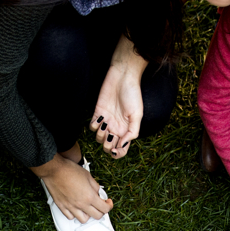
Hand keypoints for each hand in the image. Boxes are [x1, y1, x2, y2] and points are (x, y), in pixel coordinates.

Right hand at [30, 149, 112, 222]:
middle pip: (97, 216)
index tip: (108, 202)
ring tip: (88, 208)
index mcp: (89, 196)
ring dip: (88, 215)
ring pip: (83, 220)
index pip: (105, 208)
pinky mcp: (62, 206)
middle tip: (100, 205)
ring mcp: (71, 207)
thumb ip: (95, 186)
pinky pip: (70, 217)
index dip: (109, 205)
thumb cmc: (69, 170)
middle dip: (101, 211)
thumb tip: (97, 192)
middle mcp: (81, 204)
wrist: (54, 170)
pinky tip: (76, 208)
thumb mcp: (88, 176)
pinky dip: (75, 215)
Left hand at [91, 36, 148, 158]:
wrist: (123, 76)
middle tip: (110, 135)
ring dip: (100, 135)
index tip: (116, 148)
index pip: (121, 150)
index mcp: (127, 130)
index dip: (118, 154)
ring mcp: (107, 121)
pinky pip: (92, 126)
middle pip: (109, 147)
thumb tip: (123, 145)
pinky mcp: (98, 113)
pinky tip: (100, 119)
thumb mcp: (137, 115)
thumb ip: (132, 132)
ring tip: (106, 124)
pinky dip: (94, 126)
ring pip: (99, 138)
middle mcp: (116, 128)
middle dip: (108, 146)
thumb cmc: (132, 94)